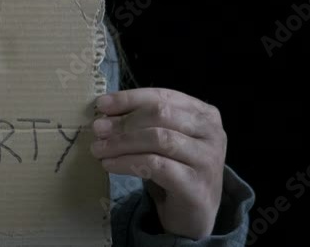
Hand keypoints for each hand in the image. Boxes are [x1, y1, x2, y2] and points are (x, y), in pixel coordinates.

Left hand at [89, 88, 226, 239]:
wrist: (193, 213)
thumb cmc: (174, 169)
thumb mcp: (160, 140)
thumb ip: (142, 121)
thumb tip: (104, 110)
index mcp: (204, 114)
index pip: (164, 96)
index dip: (130, 98)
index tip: (101, 104)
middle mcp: (212, 133)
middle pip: (161, 115)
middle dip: (124, 121)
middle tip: (97, 129)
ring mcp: (208, 159)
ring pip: (158, 139)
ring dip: (122, 142)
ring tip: (98, 149)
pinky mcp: (197, 185)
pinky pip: (156, 166)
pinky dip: (127, 162)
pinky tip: (109, 165)